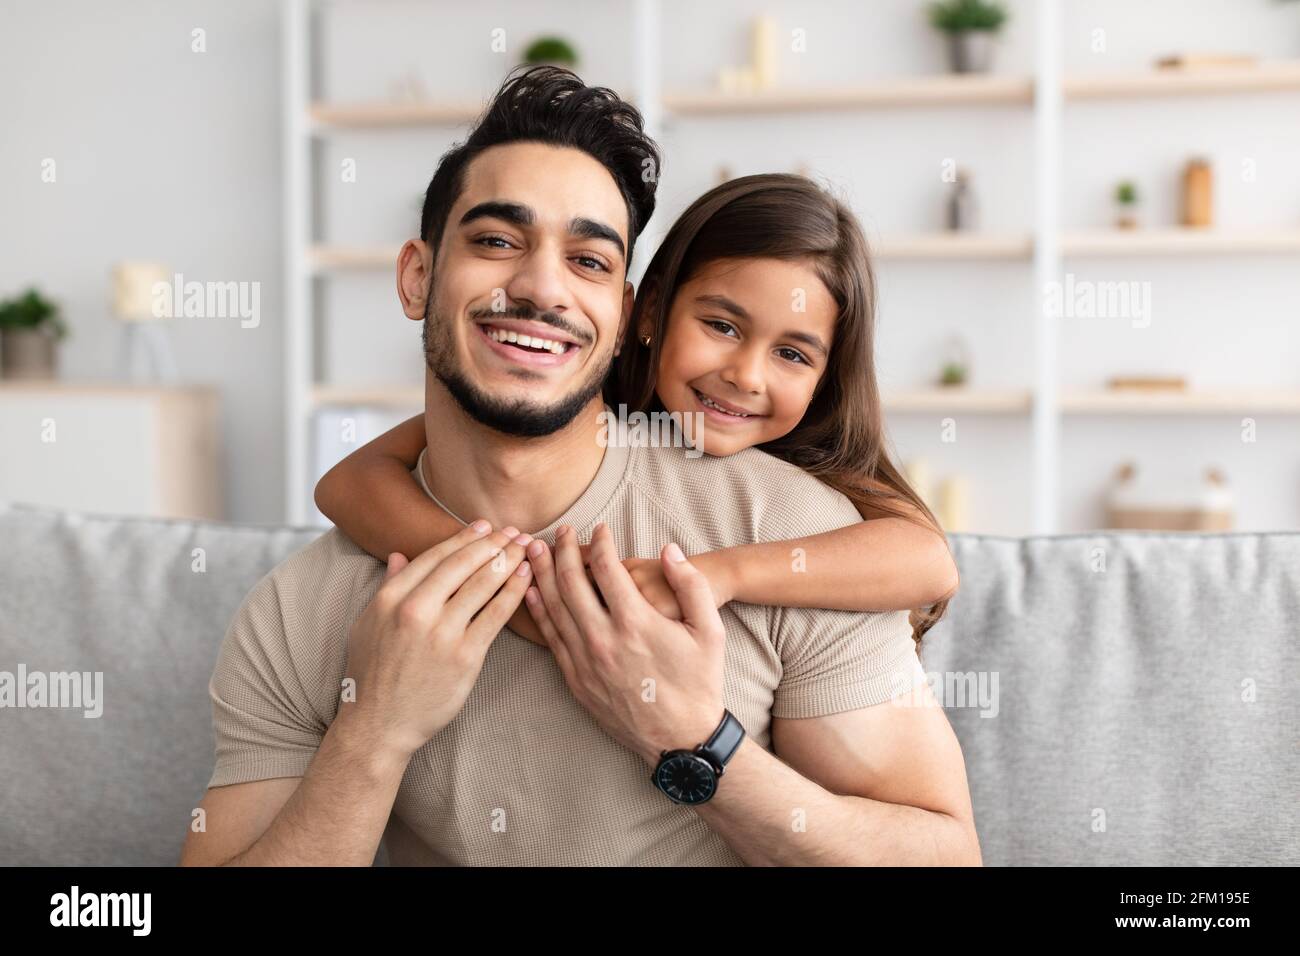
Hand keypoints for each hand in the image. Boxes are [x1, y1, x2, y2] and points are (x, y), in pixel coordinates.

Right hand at [340, 521, 533, 758]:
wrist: (379, 724)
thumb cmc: (373, 674)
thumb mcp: (369, 624)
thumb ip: (389, 586)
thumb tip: (400, 555)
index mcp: (391, 598)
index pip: (435, 556)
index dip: (464, 538)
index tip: (484, 526)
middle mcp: (415, 610)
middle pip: (462, 564)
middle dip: (493, 542)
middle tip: (513, 531)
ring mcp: (442, 633)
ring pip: (483, 584)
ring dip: (508, 560)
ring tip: (524, 548)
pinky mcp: (465, 656)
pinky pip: (496, 615)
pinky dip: (514, 591)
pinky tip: (525, 578)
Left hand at [524, 523, 726, 765]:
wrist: (681, 739)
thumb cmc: (699, 682)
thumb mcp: (709, 630)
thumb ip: (691, 585)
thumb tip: (669, 550)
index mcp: (636, 622)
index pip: (607, 568)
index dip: (601, 542)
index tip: (600, 528)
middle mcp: (604, 639)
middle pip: (571, 582)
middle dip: (563, 550)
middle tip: (561, 531)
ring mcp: (585, 661)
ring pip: (554, 607)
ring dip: (543, 574)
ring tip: (535, 549)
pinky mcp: (576, 680)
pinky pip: (551, 638)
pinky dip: (539, 610)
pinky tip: (532, 591)